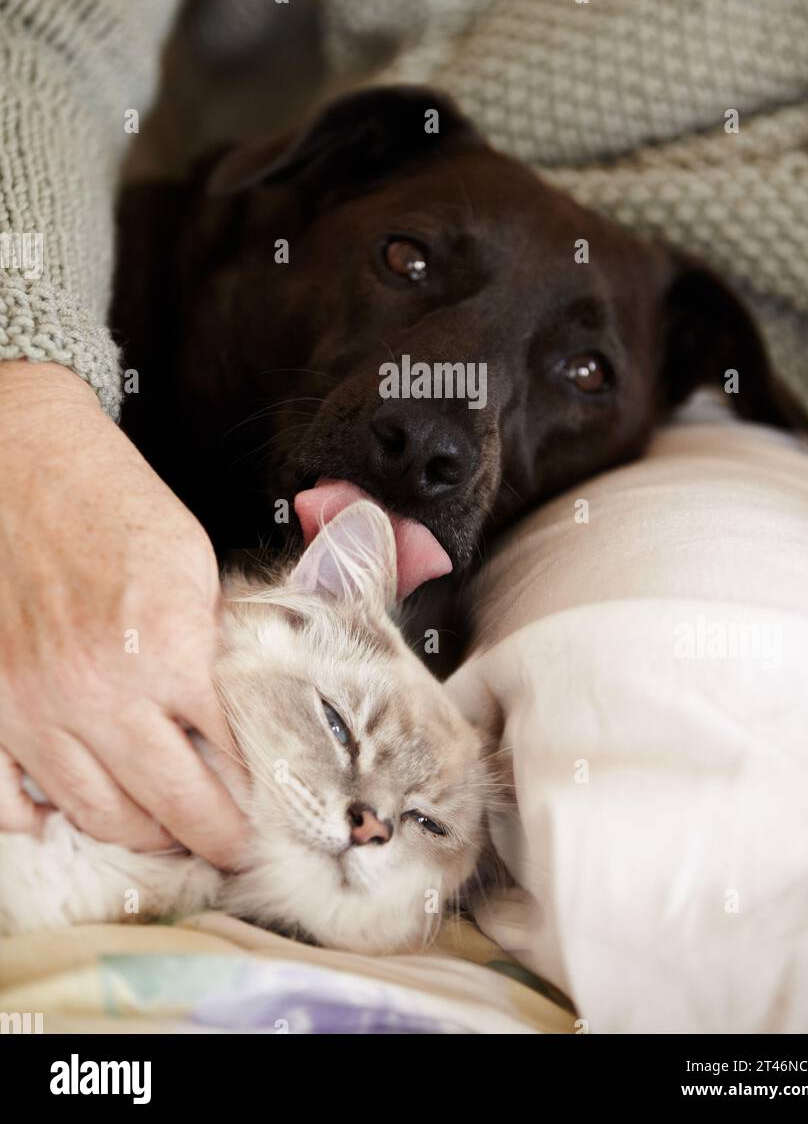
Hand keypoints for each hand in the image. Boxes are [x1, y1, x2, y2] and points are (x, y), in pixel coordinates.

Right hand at [0, 360, 247, 867]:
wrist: (23, 463)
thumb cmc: (110, 501)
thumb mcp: (194, 564)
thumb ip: (215, 644)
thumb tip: (241, 709)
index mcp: (166, 649)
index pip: (233, 756)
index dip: (263, 791)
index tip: (279, 808)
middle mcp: (100, 691)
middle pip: (172, 807)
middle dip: (215, 836)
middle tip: (236, 844)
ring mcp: (38, 707)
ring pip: (100, 814)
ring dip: (145, 835)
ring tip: (173, 832)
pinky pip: (13, 799)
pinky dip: (46, 819)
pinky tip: (76, 815)